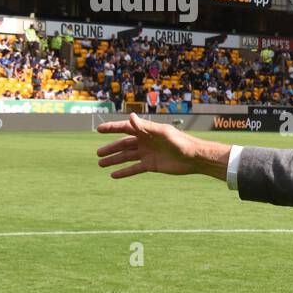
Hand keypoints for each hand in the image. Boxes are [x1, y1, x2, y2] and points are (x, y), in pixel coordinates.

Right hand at [95, 112, 228, 179]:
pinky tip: (113, 175)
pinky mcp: (151, 165)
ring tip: (100, 164)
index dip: (112, 128)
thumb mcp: (163, 133)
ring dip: (114, 160)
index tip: (99, 129)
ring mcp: (147, 154)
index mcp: (147, 131)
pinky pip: (134, 169)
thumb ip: (146, 127)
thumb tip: (131, 117)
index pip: (126, 128)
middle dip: (111, 148)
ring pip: (127, 157)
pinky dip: (124, 172)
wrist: (195, 158)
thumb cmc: (181, 142)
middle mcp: (145, 142)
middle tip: (97, 153)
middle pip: (123, 144)